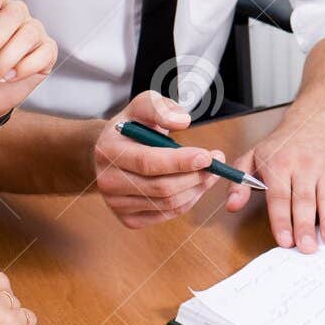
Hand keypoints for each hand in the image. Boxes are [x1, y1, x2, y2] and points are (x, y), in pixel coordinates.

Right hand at [93, 91, 225, 227]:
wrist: (111, 153)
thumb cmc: (133, 126)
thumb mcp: (143, 106)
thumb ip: (161, 108)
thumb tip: (182, 121)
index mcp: (108, 151)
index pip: (148, 162)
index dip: (180, 162)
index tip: (207, 156)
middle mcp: (107, 181)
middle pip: (161, 187)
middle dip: (195, 176)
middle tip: (217, 164)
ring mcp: (116, 204)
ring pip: (167, 204)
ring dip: (196, 189)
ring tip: (210, 173)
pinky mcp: (128, 219)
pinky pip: (166, 215)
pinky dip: (187, 201)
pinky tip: (195, 186)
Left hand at [224, 113, 324, 252]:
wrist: (313, 122)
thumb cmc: (280, 145)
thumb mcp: (253, 156)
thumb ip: (239, 182)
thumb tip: (232, 206)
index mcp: (279, 163)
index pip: (279, 195)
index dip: (282, 219)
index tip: (284, 240)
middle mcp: (303, 167)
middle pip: (304, 200)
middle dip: (305, 225)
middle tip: (307, 247)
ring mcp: (324, 171)